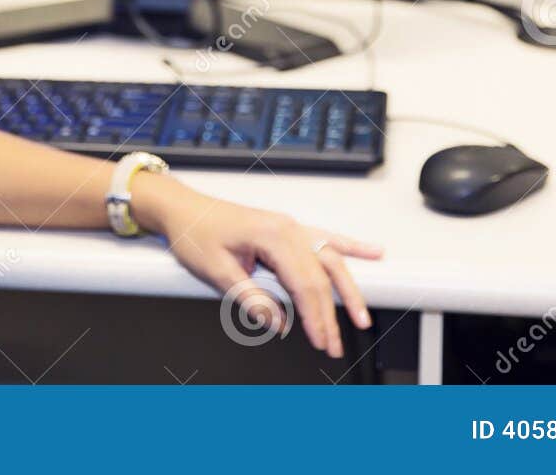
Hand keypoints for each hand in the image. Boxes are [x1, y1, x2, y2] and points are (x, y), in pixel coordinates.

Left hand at [132, 173, 381, 358]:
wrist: (182, 209)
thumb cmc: (195, 233)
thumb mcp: (216, 272)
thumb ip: (250, 299)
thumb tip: (278, 323)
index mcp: (271, 235)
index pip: (303, 284)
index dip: (314, 317)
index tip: (320, 341)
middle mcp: (287, 228)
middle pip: (320, 276)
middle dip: (330, 314)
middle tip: (334, 344)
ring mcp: (290, 226)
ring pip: (330, 260)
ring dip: (347, 289)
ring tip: (362, 317)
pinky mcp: (287, 229)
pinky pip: (326, 238)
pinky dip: (351, 246)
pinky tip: (373, 252)